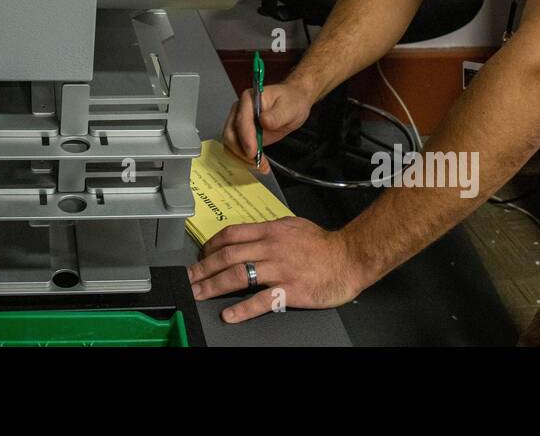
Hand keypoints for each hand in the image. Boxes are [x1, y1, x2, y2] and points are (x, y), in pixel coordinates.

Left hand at [187, 217, 360, 322]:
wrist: (350, 257)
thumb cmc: (323, 244)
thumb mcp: (292, 225)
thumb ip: (269, 230)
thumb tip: (248, 235)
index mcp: (270, 231)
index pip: (231, 235)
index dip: (210, 246)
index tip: (200, 256)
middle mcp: (271, 248)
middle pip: (227, 256)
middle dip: (203, 269)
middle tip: (189, 279)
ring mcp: (279, 270)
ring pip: (238, 275)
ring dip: (213, 286)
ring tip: (198, 295)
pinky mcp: (290, 290)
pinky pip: (261, 300)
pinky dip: (243, 308)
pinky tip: (229, 314)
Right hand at [220, 78, 313, 173]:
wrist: (293, 105)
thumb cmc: (291, 101)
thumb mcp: (289, 108)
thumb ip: (276, 115)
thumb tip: (263, 121)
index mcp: (249, 100)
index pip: (241, 120)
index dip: (245, 137)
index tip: (252, 151)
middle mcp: (240, 111)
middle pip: (230, 134)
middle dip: (242, 151)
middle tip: (258, 162)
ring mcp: (240, 123)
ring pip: (231, 144)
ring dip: (243, 158)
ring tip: (261, 165)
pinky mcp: (243, 135)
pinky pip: (238, 149)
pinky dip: (245, 159)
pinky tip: (259, 163)